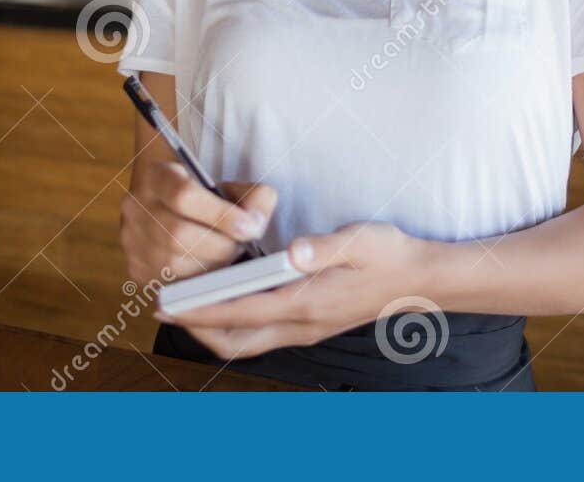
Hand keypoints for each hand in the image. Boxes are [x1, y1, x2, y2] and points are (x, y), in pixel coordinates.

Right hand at [120, 161, 276, 284]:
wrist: (171, 208)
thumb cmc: (208, 200)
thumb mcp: (229, 187)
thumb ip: (253, 197)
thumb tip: (256, 223)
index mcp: (157, 176)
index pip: (184, 196)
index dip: (221, 215)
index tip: (250, 228)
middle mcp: (136, 208)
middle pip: (178, 236)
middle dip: (220, 247)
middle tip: (242, 248)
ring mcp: (131, 241)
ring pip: (174, 264)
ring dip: (210, 267)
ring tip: (227, 258)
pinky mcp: (135, 269)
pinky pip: (170, 285)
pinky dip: (198, 283)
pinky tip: (212, 271)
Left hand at [155, 221, 426, 359]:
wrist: (418, 279)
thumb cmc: (386, 254)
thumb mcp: (359, 240)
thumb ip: (323, 247)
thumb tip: (293, 251)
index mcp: (308, 302)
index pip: (243, 311)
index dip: (203, 309)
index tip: (171, 304)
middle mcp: (302, 323)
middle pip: (236, 340)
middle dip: (197, 328)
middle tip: (165, 308)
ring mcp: (306, 329)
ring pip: (246, 342)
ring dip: (213, 329)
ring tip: (184, 308)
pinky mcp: (309, 325)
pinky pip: (261, 335)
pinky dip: (234, 324)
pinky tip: (224, 304)